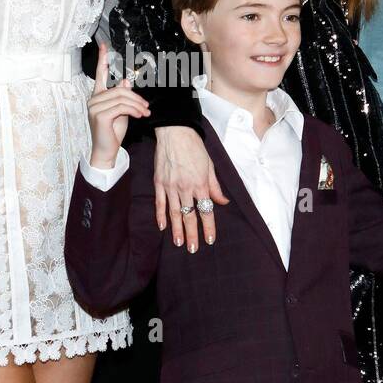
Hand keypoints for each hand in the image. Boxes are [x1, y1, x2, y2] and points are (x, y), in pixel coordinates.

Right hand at [87, 42, 150, 167]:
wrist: (107, 151)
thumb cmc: (113, 132)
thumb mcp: (121, 111)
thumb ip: (122, 96)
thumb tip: (125, 80)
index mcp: (98, 96)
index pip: (99, 74)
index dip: (102, 59)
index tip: (103, 45)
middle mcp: (93, 99)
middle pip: (120, 89)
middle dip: (136, 98)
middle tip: (147, 108)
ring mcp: (94, 107)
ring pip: (122, 98)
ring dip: (137, 105)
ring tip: (145, 113)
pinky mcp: (100, 115)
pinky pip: (121, 107)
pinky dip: (133, 110)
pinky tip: (139, 116)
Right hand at [153, 125, 228, 251]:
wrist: (175, 133)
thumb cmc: (195, 148)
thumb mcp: (210, 166)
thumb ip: (215, 186)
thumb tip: (223, 202)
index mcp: (200, 184)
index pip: (206, 211)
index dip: (208, 227)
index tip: (210, 240)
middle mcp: (185, 188)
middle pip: (189, 216)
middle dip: (192, 234)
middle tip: (193, 249)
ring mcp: (170, 186)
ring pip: (175, 213)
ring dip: (177, 230)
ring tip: (179, 243)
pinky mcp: (159, 183)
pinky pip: (160, 203)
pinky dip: (161, 216)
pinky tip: (163, 227)